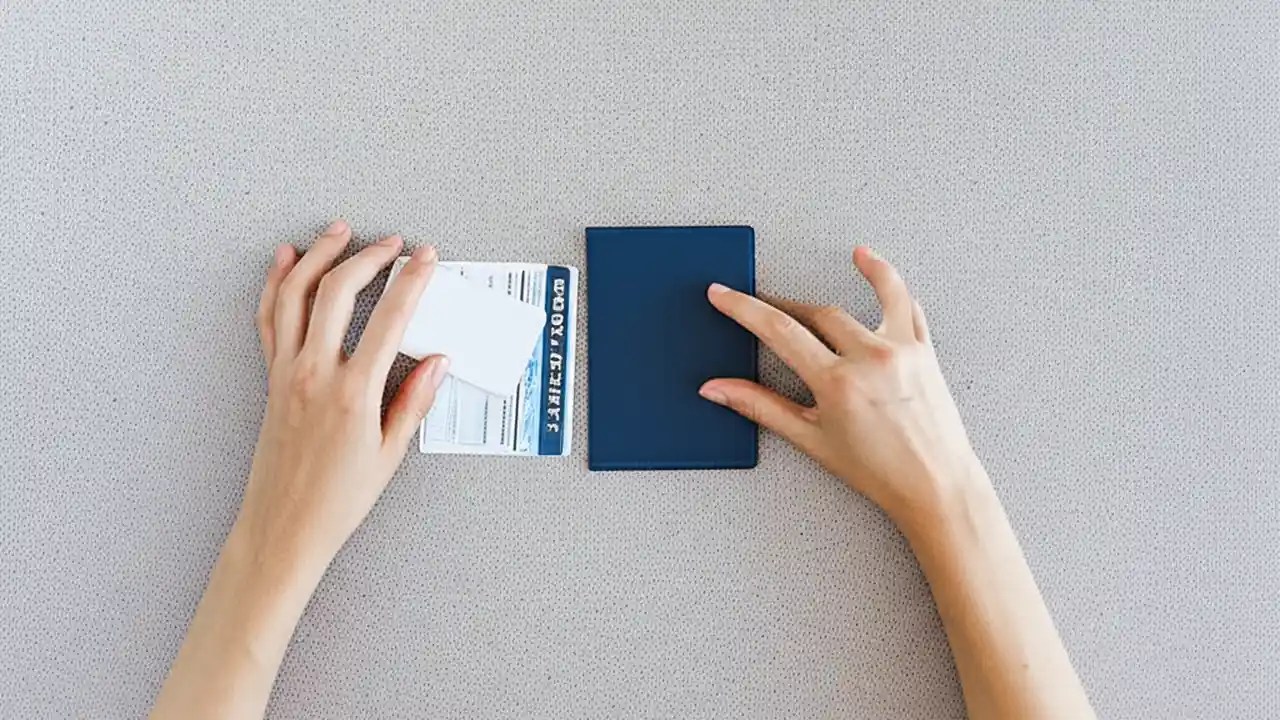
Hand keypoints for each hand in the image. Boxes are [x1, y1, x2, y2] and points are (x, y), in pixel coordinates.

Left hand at [243, 219, 447, 569]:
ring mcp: (287, 372)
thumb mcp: (389, 454)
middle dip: (369, 257)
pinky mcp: (271, 378)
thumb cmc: (337, 500)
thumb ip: (413, 401)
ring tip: (338, 233)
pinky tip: (286, 262)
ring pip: (295, 294)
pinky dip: (276, 284)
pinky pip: (269, 319)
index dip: (412, 281)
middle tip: (391, 243)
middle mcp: (315, 373)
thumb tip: (438, 362)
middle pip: (339, 292)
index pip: (390, 318)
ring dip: (318, 256)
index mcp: (353, 393)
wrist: (282, 527)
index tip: (426, 259)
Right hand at [700, 247, 982, 528]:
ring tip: (835, 265)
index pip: (778, 331)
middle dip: (785, 308)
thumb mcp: (811, 440)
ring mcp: (901, 350)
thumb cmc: (879, 472)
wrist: (936, 486)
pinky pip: (906, 304)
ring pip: (862, 300)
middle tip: (765, 309)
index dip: (744, 308)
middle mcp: (870, 359)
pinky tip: (874, 264)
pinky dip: (890, 282)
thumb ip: (760, 407)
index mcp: (837, 383)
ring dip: (844, 282)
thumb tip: (718, 389)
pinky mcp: (925, 351)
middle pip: (815, 314)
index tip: (724, 294)